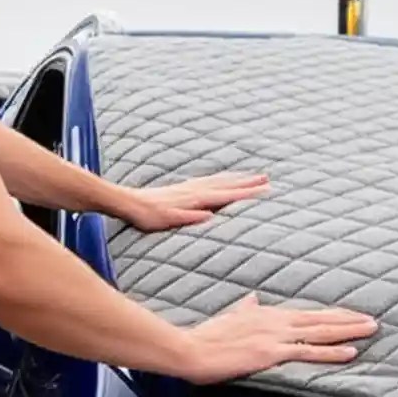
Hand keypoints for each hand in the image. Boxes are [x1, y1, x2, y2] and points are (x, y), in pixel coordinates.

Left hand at [120, 172, 270, 231]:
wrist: (129, 203)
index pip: (227, 195)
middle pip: (227, 184)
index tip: (265, 189)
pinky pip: (210, 180)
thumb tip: (210, 215)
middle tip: (268, 179)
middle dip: (248, 182)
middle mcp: (196, 189)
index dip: (247, 192)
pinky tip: (226, 178)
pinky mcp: (185, 187)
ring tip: (255, 176)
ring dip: (238, 178)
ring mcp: (191, 186)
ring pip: (220, 180)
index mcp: (195, 199)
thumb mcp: (168, 220)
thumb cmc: (149, 216)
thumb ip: (189, 217)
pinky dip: (223, 178)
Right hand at [179, 294, 378, 384]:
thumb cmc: (207, 335)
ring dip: (348, 331)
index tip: (352, 315)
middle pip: (321, 320)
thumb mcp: (230, 316)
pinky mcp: (272, 353)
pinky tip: (350, 352)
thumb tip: (252, 298)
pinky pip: (309, 352)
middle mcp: (278, 322)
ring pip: (321, 332)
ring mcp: (277, 336)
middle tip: (373, 320)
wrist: (191, 348)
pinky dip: (332, 352)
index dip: (332, 315)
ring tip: (371, 330)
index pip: (309, 314)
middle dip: (349, 320)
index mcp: (269, 314)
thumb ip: (244, 308)